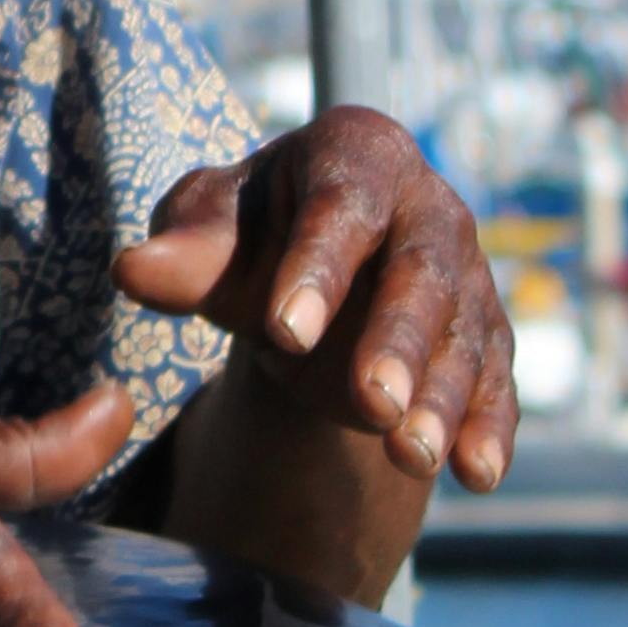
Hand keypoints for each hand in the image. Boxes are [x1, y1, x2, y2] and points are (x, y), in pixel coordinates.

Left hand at [118, 109, 517, 496]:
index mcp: (357, 152)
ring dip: (444, 399)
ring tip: (413, 457)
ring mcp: (467, 272)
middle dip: (397, 341)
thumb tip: (132, 270)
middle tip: (373, 403)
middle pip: (419, 274)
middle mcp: (427, 205)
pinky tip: (478, 474)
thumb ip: (183, 251)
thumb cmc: (253, 236)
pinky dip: (489, 427)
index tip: (286, 333)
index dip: (316, 268)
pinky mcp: (486, 334)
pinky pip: (495, 380)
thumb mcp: (211, 233)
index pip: (340, 209)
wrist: (309, 273)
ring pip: (464, 335)